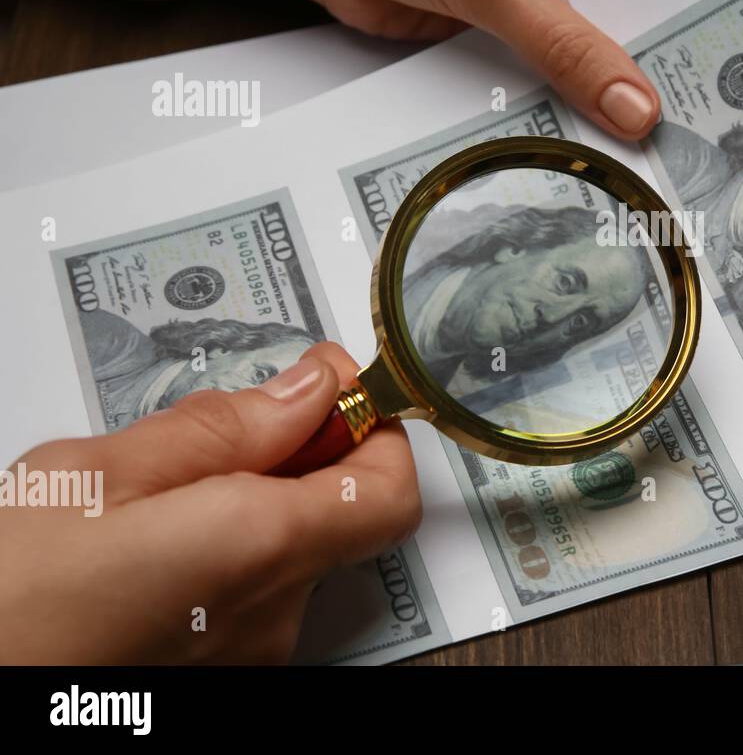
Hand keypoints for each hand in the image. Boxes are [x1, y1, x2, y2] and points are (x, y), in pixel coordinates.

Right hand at [0, 343, 418, 663]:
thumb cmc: (8, 597)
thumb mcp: (99, 475)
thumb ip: (223, 427)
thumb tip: (311, 388)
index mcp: (261, 547)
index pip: (390, 488)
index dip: (374, 427)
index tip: (331, 384)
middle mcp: (274, 611)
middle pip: (341, 514)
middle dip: (304, 453)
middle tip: (231, 418)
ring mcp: (248, 652)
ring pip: (289, 549)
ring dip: (255, 499)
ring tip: (159, 484)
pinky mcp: (217, 672)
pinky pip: (252, 590)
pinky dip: (225, 545)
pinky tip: (148, 536)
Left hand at [138, 0, 664, 139]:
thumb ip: (569, 49)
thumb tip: (634, 105)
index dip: (679, 27)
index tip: (704, 90)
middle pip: (631, 7)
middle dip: (637, 65)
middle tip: (671, 130)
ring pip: (591, 41)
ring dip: (596, 84)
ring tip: (634, 140)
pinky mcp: (512, 9)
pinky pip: (551, 60)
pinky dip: (557, 91)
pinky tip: (580, 128)